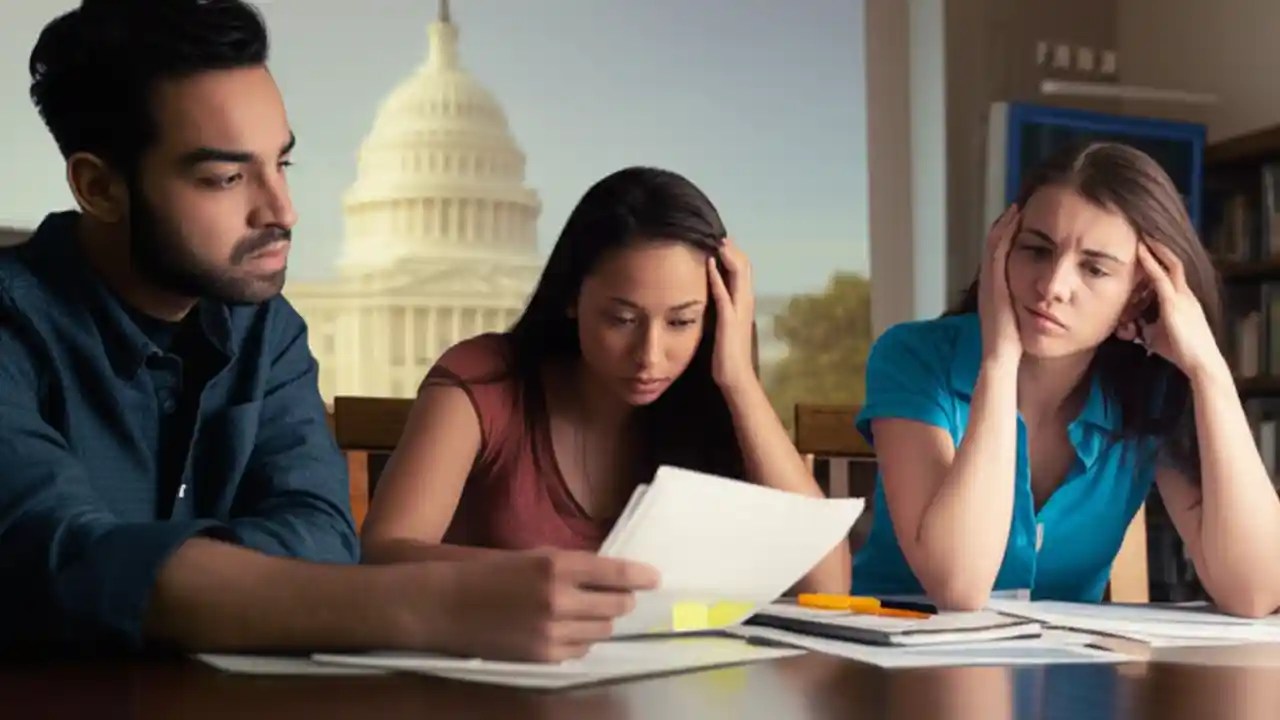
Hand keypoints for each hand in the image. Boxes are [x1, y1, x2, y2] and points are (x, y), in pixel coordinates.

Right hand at [425, 549, 658, 661]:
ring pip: (602, 630)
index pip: (614, 573)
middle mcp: (559, 598)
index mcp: (556, 565)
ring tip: (584, 613)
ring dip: (600, 621)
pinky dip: (580, 639)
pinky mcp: (544, 656)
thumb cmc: (489, 574)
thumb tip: (608, 575)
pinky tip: (566, 630)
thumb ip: (571, 566)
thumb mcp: (532, 556)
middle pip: (616, 605)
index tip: (655, 578)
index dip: (640, 576)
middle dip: (621, 600)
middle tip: (619, 597)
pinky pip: (581, 650)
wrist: (447, 606)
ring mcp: (552, 631)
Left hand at [708, 237, 757, 391]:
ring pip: (738, 275)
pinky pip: (723, 294)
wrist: (736, 378)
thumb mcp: (726, 324)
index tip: (721, 240)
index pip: (742, 270)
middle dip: (732, 249)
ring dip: (727, 256)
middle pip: (744, 266)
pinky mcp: (728, 321)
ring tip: (716, 241)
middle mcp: (745, 302)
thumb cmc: (728, 354)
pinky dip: (716, 277)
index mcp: (743, 303)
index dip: (734, 253)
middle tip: (718, 233)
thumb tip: (713, 294)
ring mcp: (738, 310)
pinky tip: (708, 264)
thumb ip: (723, 308)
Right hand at [980, 205, 1021, 361]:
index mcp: (994, 292)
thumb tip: (1041, 303)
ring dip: (1004, 225)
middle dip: (1004, 226)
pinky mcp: (995, 285)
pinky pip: (998, 253)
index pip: (998, 258)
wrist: (1001, 360)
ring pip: (994, 245)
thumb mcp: (1018, 322)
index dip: (1006, 238)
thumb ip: (1025, 309)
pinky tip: (1015, 222)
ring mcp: (990, 283)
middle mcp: (989, 284)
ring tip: (1016, 207)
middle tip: (1016, 207)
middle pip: (993, 246)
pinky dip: (1005, 235)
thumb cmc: (1013, 347)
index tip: (1019, 223)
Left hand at [1120, 240, 1223, 378]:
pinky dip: (1150, 264)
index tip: (1149, 247)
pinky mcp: (1174, 304)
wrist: (1201, 363)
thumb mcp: (1158, 335)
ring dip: (1155, 250)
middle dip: (1160, 248)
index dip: (1162, 259)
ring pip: (1169, 266)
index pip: (1173, 273)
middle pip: (1174, 263)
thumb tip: (1129, 327)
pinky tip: (1140, 253)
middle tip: (1145, 233)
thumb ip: (1146, 326)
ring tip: (1142, 235)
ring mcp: (1182, 297)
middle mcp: (1185, 294)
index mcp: (1184, 300)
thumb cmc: (1181, 351)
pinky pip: (1160, 278)